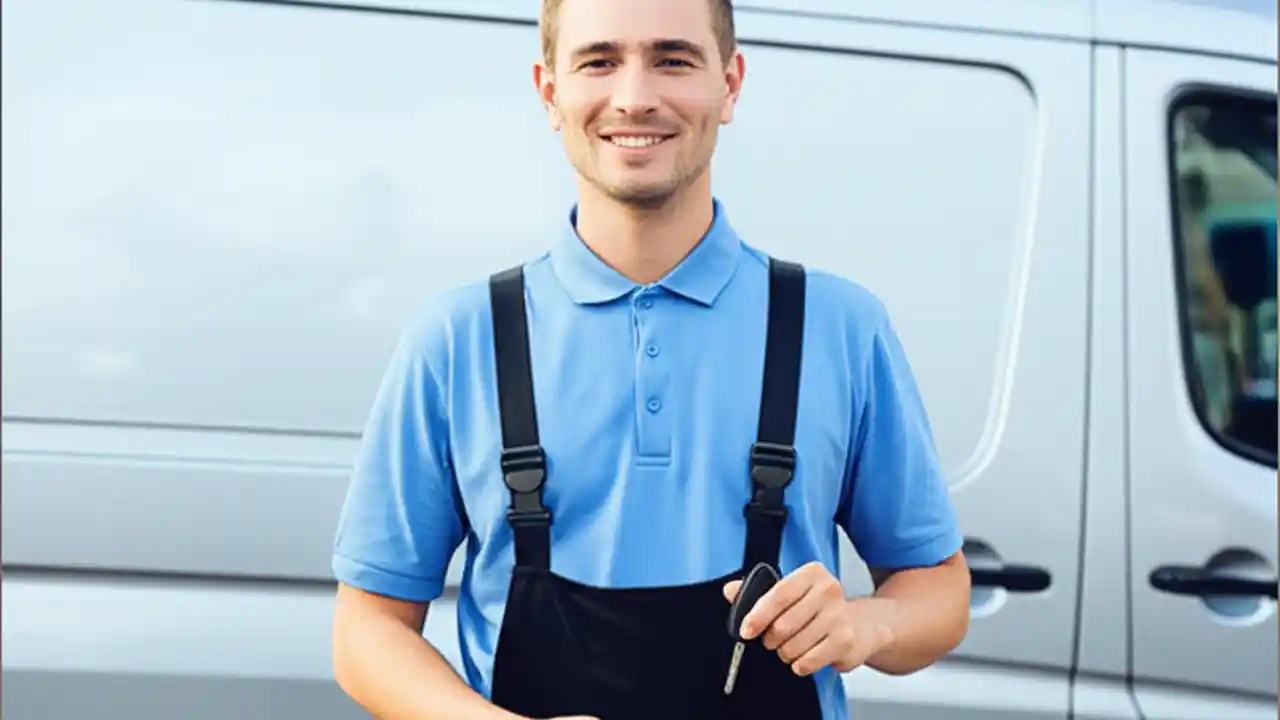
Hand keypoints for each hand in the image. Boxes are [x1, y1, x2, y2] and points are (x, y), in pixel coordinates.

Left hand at [722, 561, 892, 676]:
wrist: (861, 626)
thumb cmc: (820, 609)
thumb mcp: (792, 593)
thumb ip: (759, 592)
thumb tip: (730, 591)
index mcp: (812, 573)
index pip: (778, 594)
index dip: (758, 615)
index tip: (746, 630)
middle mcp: (829, 590)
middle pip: (783, 625)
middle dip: (771, 639)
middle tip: (774, 641)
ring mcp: (840, 616)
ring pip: (793, 646)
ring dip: (786, 654)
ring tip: (794, 647)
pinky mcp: (846, 641)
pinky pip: (807, 661)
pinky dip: (800, 665)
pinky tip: (807, 657)